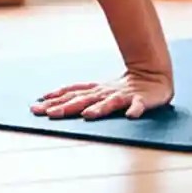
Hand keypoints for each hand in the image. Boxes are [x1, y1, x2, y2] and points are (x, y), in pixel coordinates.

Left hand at [30, 68, 172, 119]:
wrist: (152, 76)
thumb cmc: (121, 88)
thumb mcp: (97, 91)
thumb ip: (78, 95)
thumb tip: (49, 100)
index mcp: (95, 91)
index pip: (72, 93)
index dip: (56, 98)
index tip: (39, 104)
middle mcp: (106, 93)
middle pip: (83, 100)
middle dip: (66, 106)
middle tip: (49, 113)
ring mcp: (123, 96)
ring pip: (109, 103)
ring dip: (99, 109)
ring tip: (88, 115)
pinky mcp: (141, 100)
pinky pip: (138, 106)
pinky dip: (135, 110)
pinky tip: (131, 115)